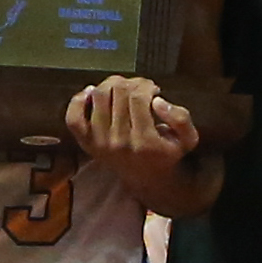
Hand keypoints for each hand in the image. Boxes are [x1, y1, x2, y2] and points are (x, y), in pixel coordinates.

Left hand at [65, 73, 198, 200]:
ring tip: (122, 89)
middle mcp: (119, 142)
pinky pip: (73, 117)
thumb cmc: (168, 154)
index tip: (153, 89)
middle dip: (132, 82)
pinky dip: (79, 100)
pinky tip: (91, 93)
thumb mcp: (188, 139)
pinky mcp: (87, 143)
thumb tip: (158, 101)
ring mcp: (99, 143)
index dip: (146, 85)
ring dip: (111, 84)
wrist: (148, 180)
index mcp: (144, 141)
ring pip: (99, 96)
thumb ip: (180, 118)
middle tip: (140, 87)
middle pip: (118, 93)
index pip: (138, 97)